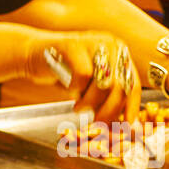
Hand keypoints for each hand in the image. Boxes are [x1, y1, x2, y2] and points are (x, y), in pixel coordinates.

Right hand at [22, 32, 140, 125]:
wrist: (34, 55)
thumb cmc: (66, 72)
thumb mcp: (91, 85)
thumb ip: (107, 98)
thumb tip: (122, 124)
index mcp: (120, 54)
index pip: (133, 83)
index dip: (131, 107)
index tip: (127, 125)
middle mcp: (111, 45)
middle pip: (120, 86)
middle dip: (110, 110)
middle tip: (99, 124)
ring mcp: (93, 42)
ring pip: (103, 83)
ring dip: (90, 103)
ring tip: (78, 107)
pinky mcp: (73, 45)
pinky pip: (83, 76)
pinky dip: (76, 89)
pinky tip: (69, 91)